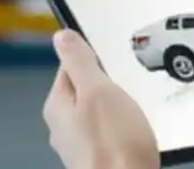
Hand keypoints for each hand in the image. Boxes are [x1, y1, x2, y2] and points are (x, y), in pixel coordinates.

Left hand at [42, 30, 157, 168]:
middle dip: (109, 86)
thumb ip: (79, 62)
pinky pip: (112, 133)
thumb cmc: (114, 143)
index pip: (69, 67)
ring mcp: (81, 146)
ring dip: (119, 109)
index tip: (112, 61)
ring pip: (101, 114)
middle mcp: (63, 128)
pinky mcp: (99, 159)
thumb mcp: (97, 90)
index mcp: (57, 106)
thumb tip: (61, 37)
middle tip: (128, 88)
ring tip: (135, 113)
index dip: (93, 60)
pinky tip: (137, 133)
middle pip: (86, 91)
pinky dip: (124, 129)